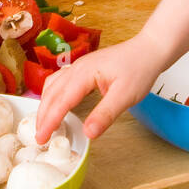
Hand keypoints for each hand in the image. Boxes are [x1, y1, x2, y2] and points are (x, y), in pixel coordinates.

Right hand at [36, 32, 165, 141]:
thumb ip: (105, 115)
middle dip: (42, 116)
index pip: (61, 101)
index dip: (49, 121)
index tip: (41, 138)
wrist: (149, 49)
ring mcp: (79, 66)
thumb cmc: (139, 69)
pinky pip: (60, 81)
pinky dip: (52, 95)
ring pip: (53, 85)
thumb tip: (87, 134)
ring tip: (43, 123)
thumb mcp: (125, 96)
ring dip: (45, 104)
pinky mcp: (84, 68)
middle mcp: (77, 68)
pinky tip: (56, 103)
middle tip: (39, 137)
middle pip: (51, 93)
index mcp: (84, 74)